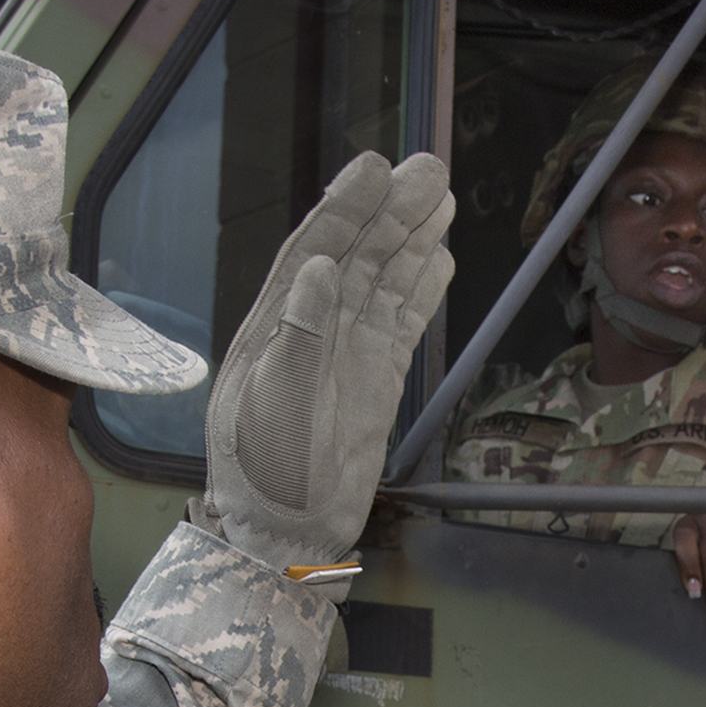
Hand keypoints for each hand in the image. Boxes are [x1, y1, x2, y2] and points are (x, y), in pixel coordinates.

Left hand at [203, 152, 453, 573]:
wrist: (286, 539)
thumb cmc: (264, 481)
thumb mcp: (272, 412)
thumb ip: (297, 340)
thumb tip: (318, 270)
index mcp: (274, 329)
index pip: (313, 254)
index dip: (344, 209)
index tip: (373, 167)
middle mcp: (311, 331)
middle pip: (357, 258)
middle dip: (390, 212)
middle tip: (428, 168)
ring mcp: (347, 355)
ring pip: (385, 285)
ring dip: (412, 240)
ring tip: (442, 197)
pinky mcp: (375, 381)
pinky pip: (402, 325)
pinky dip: (422, 291)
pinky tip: (440, 259)